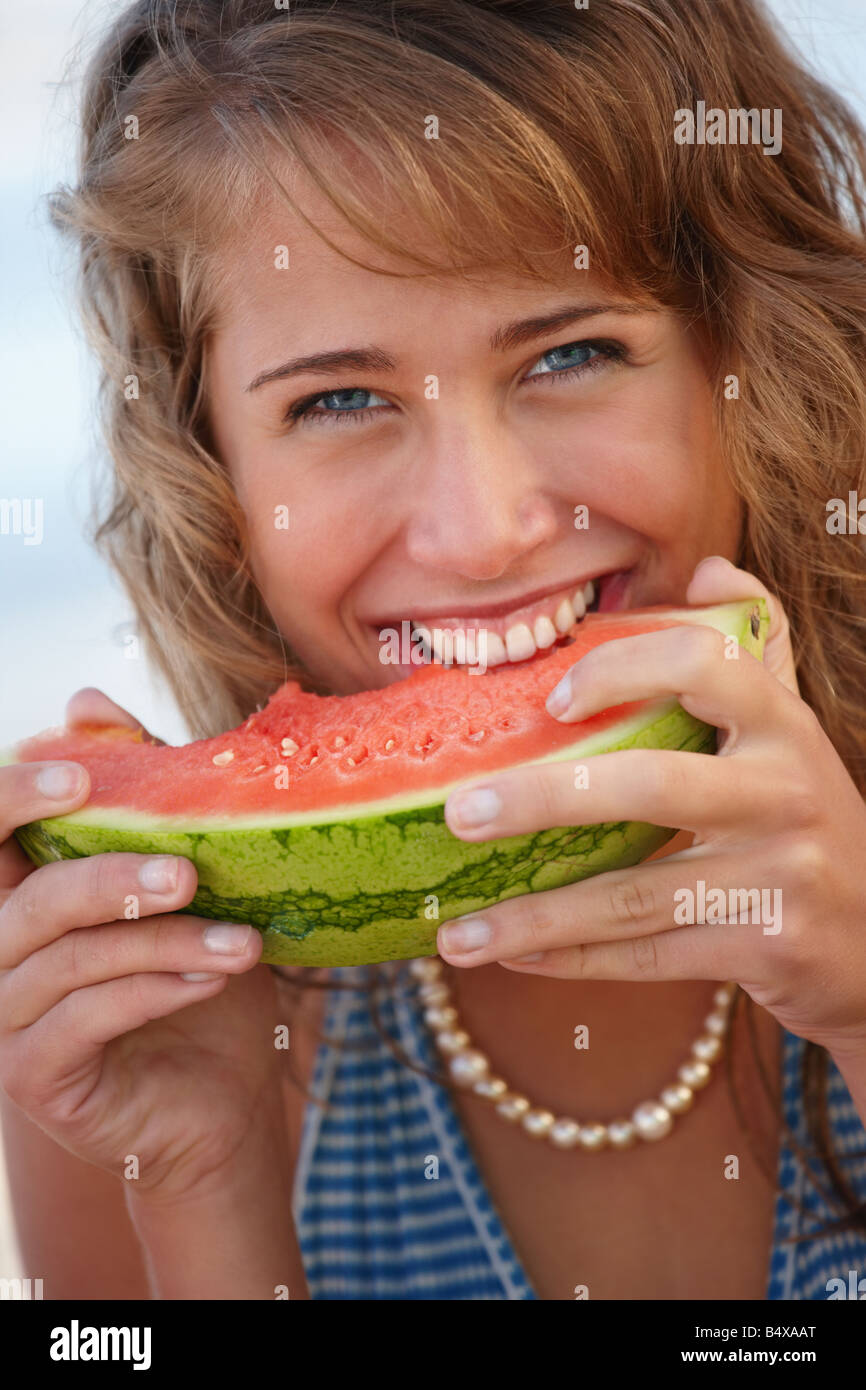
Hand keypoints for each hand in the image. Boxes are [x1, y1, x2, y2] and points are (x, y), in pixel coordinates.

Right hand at [0, 688, 284, 1205]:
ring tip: (240, 940)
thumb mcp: (183, 880)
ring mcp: (7, 1020)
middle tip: (189, 870)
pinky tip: (215, 977)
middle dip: (107, 875)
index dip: (11, 795)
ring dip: (158, 941)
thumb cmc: (201, 973)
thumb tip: (83, 696)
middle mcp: (1, 955)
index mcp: (25, 898)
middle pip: (25, 898)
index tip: (82, 772)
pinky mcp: (33, 1077)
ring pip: (66, 959)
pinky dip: (153, 990)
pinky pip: (82, 1020)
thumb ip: (139, 795)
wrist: (229, 1097)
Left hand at [436, 557, 865, 1059]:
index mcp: (782, 725)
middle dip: (540, 799)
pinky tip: (511, 956)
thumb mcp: (794, 730)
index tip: (552, 698)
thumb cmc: (809, 818)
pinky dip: (573, 960)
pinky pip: (649, 955)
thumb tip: (711, 569)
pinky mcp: (765, 948)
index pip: (704, 664)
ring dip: (533, 916)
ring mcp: (777, 876)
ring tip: (455, 934)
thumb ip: (757, 647)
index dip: (623, 668)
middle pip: (648, 785)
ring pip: (633, 893)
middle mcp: (784, 793)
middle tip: (459, 813)